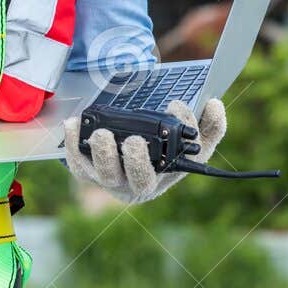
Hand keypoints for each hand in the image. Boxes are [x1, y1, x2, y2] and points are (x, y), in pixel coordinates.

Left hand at [62, 98, 226, 203]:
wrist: (127, 171)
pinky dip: (72, 145)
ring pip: (106, 174)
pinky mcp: (87, 173)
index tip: (174, 105)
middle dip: (137, 161)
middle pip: (140, 180)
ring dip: (103, 154)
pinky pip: (78, 164)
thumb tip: (215, 104)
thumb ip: (207, 125)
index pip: (177, 162)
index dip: (177, 138)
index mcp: (168, 175)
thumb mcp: (188, 143)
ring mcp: (112, 180)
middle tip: (133, 141)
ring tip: (102, 134)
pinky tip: (72, 124)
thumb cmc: (161, 155)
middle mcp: (140, 183)